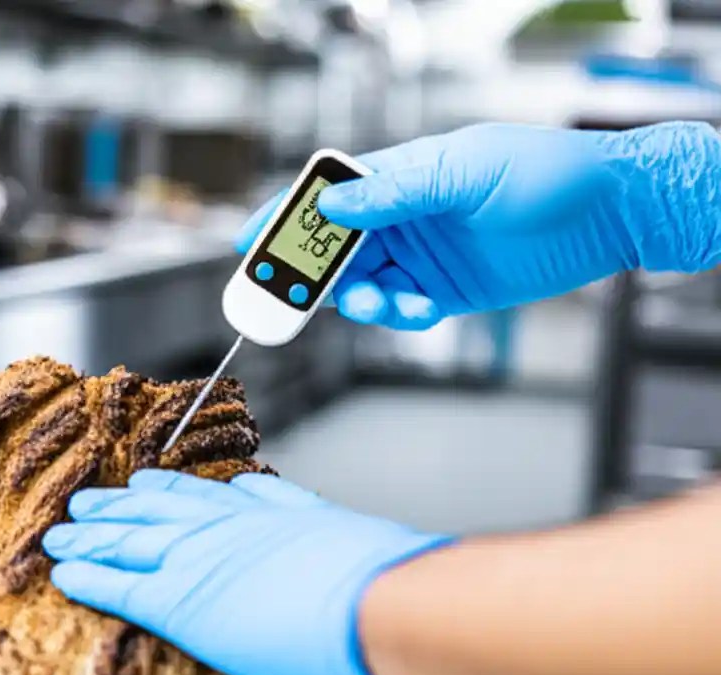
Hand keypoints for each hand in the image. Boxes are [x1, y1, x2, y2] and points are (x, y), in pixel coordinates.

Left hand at [43, 469, 452, 674]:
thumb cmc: (381, 580)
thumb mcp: (347, 534)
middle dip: (118, 508)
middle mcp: (224, 526)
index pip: (205, 496)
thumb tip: (295, 509)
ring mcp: (197, 559)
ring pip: (126, 541)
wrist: (378, 600)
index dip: (169, 490)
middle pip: (156, 511)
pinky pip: (118, 586)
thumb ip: (312, 520)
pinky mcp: (178, 601)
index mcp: (265, 513)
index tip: (147, 482)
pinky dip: (87, 578)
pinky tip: (64, 575)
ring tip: (63, 534)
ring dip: (90, 537)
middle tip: (88, 503)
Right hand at [237, 121, 720, 329]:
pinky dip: (399, 316)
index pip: (327, 195)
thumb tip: (338, 203)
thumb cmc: (546, 173)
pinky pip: (401, 310)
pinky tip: (418, 309)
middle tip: (287, 296)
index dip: (286, 216)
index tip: (250, 241)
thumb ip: (397, 192)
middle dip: (309, 273)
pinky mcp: (444, 290)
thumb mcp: (465, 173)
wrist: (611, 213)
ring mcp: (422, 255)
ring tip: (379, 302)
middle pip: (334, 247)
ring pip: (363, 284)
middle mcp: (403, 216)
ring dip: (360, 299)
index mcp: (401, 176)